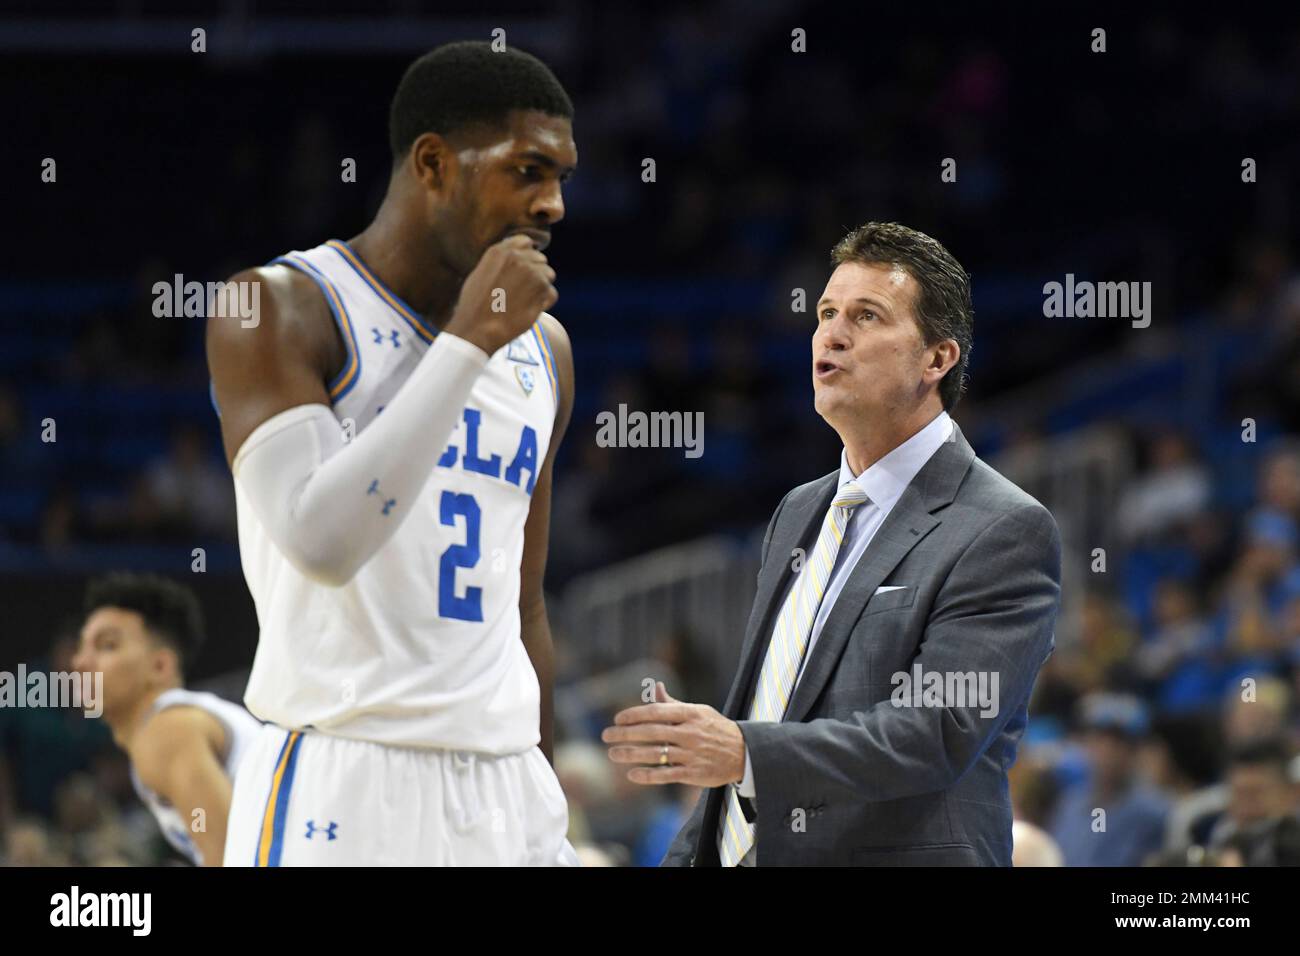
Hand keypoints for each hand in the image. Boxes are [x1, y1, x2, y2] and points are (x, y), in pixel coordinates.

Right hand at [446, 234, 556, 354]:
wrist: (478, 329)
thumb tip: (515, 259)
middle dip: (535, 273)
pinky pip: (552, 294)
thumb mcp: (480, 274)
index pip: (525, 242)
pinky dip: (544, 303)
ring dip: (541, 288)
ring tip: (523, 302)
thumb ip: (499, 263)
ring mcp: (532, 271)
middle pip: (540, 259)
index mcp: (500, 251)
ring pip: (549, 275)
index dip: (527, 257)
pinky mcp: (542, 289)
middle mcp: (518, 257)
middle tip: (522, 292)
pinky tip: (528, 311)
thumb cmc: (475, 307)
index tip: (523, 270)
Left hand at [602, 681, 745, 786]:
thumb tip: (655, 687)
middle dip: (626, 734)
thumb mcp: (699, 711)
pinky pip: (666, 775)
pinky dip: (648, 775)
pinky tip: (632, 774)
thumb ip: (674, 704)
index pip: (656, 712)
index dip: (634, 715)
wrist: (743, 753)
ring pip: (656, 754)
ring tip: (613, 754)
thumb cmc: (715, 729)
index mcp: (690, 714)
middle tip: (606, 735)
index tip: (617, 719)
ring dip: (631, 754)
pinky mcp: (693, 774)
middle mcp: (690, 733)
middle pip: (652, 732)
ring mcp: (692, 754)